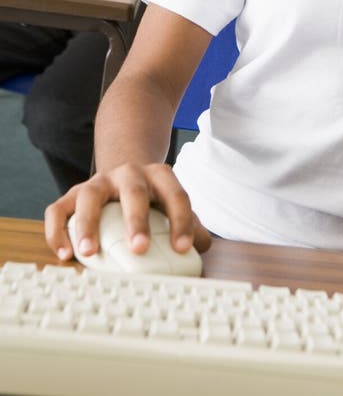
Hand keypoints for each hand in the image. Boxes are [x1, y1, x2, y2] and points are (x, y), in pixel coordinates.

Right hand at [45, 163, 211, 261]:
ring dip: (87, 224)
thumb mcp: (172, 204)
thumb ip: (190, 223)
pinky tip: (64, 254)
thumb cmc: (152, 197)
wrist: (125, 172)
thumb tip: (201, 247)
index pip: (175, 194)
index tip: (182, 248)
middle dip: (136, 220)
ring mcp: (98, 182)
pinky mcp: (73, 194)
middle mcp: (128, 174)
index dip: (181, 220)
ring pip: (89, 196)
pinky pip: (58, 209)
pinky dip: (58, 231)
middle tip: (139, 248)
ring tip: (88, 253)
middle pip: (133, 191)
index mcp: (158, 176)